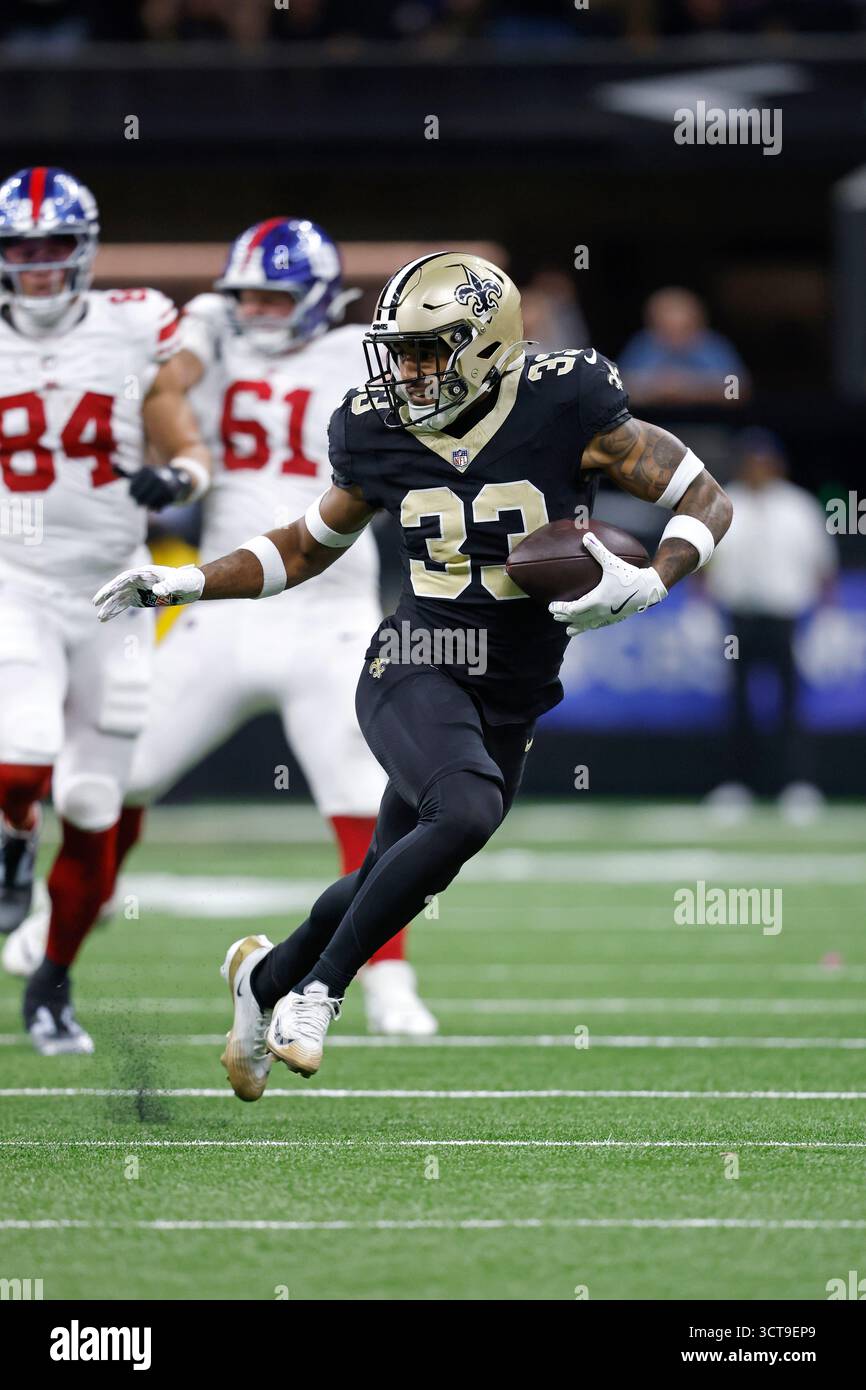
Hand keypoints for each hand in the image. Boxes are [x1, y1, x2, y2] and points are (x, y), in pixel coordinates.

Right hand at [93, 564, 204, 622]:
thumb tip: (157, 591)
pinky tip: (105, 618)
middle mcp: (137, 580)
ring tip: (100, 618)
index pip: (125, 578)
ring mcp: (136, 589)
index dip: (115, 585)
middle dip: (107, 595)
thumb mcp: (178, 583)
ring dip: (109, 607)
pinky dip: (115, 611)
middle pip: (118, 587)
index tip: (107, 592)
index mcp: (144, 573)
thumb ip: (167, 586)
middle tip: (95, 603)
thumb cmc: (185, 581)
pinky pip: (123, 605)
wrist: (189, 586)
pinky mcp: (138, 599)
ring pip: (119, 598)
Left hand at [127, 464, 193, 510]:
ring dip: (147, 506)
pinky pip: (158, 507)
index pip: (132, 489)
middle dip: (138, 501)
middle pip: (139, 497)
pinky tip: (156, 507)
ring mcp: (163, 486)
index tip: (132, 494)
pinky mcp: (170, 495)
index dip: (131, 494)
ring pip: (149, 503)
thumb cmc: (153, 478)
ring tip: (147, 505)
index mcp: (146, 471)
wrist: (177, 478)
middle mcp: (155, 477)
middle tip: (139, 502)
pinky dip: (156, 508)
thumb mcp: (139, 474)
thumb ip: (124, 472)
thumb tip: (112, 464)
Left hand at [549, 531, 666, 636]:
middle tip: (555, 615)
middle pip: (577, 619)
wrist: (649, 589)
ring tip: (568, 629)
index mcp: (597, 600)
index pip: (573, 609)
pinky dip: (590, 627)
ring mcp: (608, 617)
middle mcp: (601, 612)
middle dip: (565, 618)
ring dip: (577, 627)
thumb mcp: (611, 562)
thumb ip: (597, 549)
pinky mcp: (616, 619)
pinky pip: (599, 626)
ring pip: (588, 626)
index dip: (561, 609)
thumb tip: (586, 536)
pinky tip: (588, 626)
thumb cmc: (629, 575)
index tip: (551, 607)